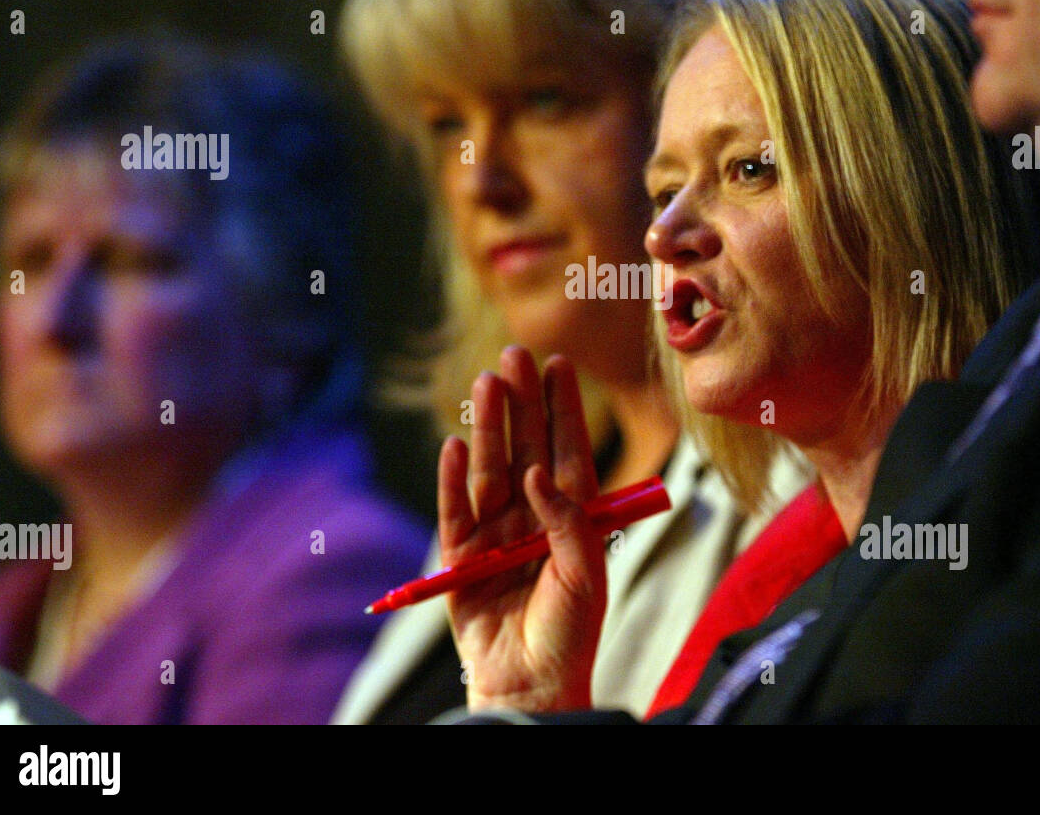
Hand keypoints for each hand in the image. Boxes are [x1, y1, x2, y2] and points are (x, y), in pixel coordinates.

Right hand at [439, 346, 606, 713]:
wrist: (531, 684)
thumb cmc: (570, 633)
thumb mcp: (585, 573)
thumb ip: (568, 519)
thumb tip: (539, 473)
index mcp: (571, 515)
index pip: (568, 449)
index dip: (562, 407)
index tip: (559, 363)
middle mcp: (532, 514)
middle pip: (525, 447)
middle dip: (521, 401)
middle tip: (514, 354)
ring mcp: (495, 531)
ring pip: (490, 467)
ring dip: (489, 425)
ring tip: (487, 382)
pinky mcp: (461, 555)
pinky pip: (455, 508)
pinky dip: (453, 477)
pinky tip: (456, 443)